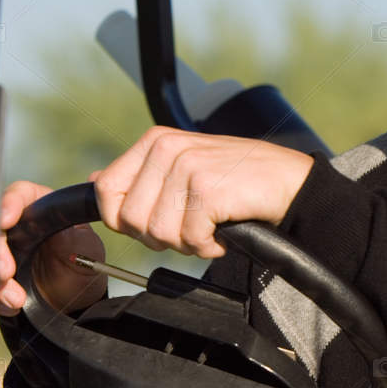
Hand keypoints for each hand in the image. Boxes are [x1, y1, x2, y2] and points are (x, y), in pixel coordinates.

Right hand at [0, 180, 106, 316]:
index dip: (10, 203)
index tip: (6, 219)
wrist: (76, 302)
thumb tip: (62, 231)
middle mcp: (19, 227)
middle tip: (6, 271)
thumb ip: (76, 240)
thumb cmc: (83, 268)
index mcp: (43, 210)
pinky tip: (13, 304)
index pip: (21, 195)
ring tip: (14, 297)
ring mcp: (6, 250)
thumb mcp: (88, 253)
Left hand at [90, 128, 313, 258]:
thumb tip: (95, 183)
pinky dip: (209, 246)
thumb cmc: (240, 181)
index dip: (126, 221)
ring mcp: (186, 167)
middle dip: (160, 236)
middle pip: (129, 219)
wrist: (291, 183)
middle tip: (192, 227)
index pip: (106, 192)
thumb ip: (141, 176)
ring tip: (211, 227)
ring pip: (158, 233)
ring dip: (187, 243)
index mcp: (155, 141)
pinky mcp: (207, 190)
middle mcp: (166, 148)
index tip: (159, 223)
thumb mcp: (184, 167)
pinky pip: (189, 239)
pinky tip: (224, 231)